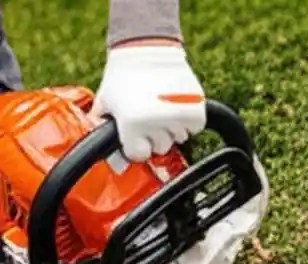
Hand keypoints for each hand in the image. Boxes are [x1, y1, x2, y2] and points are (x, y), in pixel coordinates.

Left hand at [90, 39, 204, 162]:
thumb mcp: (105, 103)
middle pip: (160, 148)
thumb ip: (102, 130)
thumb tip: (112, 160)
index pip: (138, 155)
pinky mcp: (196, 110)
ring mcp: (178, 118)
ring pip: (178, 138)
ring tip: (162, 106)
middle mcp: (156, 124)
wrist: (146, 50)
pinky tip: (176, 105)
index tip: (134, 134)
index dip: (135, 145)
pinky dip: (188, 120)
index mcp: (132, 125)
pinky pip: (194, 128)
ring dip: (171, 127)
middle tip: (147, 114)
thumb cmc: (122, 76)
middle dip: (153, 135)